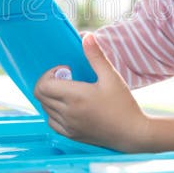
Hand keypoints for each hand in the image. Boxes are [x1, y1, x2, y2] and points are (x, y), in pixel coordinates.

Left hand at [34, 33, 148, 151]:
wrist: (132, 134)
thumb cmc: (123, 105)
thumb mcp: (111, 77)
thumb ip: (96, 56)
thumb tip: (86, 36)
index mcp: (75, 97)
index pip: (43, 86)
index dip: (49, 74)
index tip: (66, 71)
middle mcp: (67, 113)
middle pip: (40, 96)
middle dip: (49, 83)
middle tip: (67, 79)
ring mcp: (68, 126)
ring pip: (44, 109)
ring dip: (51, 97)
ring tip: (70, 92)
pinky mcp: (71, 135)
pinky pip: (51, 122)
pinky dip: (53, 112)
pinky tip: (68, 107)